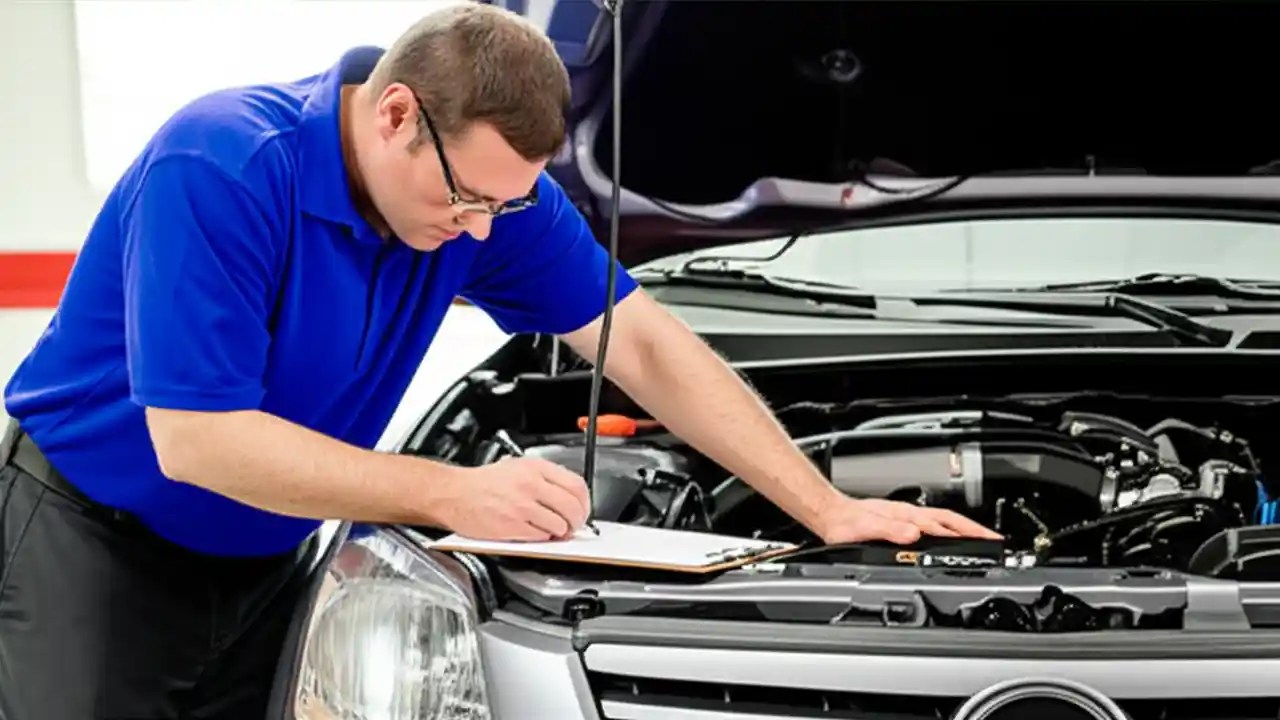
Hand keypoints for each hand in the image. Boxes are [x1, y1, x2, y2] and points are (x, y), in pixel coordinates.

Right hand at [439, 457, 590, 540]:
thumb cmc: (483, 482)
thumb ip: (544, 479)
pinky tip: (534, 532)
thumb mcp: (517, 466)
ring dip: (559, 532)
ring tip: (551, 529)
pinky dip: (542, 538)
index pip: (577, 486)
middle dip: (577, 522)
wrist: (454, 493)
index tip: (582, 510)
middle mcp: (531, 485)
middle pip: (572, 508)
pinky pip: (541, 536)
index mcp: (535, 468)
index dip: (585, 503)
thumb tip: (568, 497)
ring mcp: (522, 506)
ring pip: (560, 525)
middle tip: (573, 526)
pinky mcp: (512, 526)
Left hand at [816, 496, 1001, 544]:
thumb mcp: (867, 529)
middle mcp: (908, 515)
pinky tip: (948, 538)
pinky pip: (930, 526)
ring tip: (980, 539)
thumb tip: (914, 534)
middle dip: (974, 530)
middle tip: (995, 540)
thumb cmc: (844, 524)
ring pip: (941, 522)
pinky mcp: (899, 522)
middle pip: (949, 521)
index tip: (989, 539)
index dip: (968, 533)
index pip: (944, 524)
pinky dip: (945, 532)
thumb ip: (891, 531)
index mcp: (906, 517)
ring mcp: (905, 518)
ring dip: (962, 530)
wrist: (830, 516)